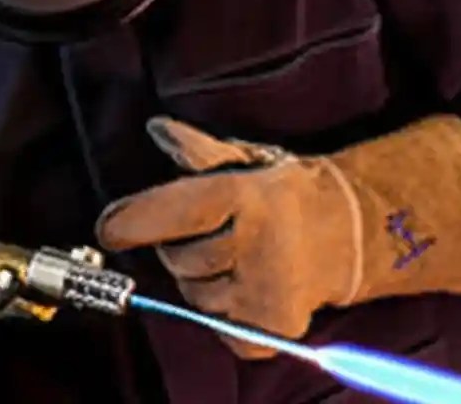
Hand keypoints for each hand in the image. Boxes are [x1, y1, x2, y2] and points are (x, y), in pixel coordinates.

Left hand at [95, 118, 361, 358]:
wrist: (350, 234)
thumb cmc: (287, 194)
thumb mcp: (247, 161)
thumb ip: (198, 150)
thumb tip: (157, 129)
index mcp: (249, 197)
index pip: (171, 213)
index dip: (131, 222)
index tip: (109, 229)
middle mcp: (259, 246)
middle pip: (177, 261)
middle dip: (183, 248)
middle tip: (217, 234)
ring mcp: (266, 293)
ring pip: (193, 297)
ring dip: (203, 282)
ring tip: (239, 260)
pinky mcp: (270, 331)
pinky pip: (216, 328)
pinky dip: (223, 315)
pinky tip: (248, 289)